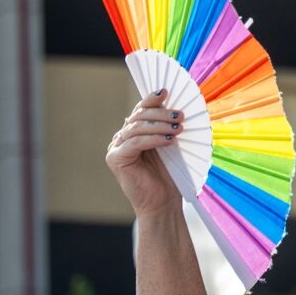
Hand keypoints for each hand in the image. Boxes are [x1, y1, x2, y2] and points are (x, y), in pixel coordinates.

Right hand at [105, 92, 183, 218]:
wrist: (162, 203)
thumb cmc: (168, 176)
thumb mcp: (168, 144)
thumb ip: (164, 125)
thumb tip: (170, 103)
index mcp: (132, 134)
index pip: (139, 110)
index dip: (151, 98)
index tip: (165, 91)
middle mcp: (121, 139)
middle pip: (137, 116)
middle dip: (160, 113)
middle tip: (180, 116)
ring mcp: (116, 149)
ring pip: (136, 127)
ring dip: (160, 125)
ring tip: (178, 129)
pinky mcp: (116, 159)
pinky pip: (135, 142)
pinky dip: (153, 139)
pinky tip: (169, 140)